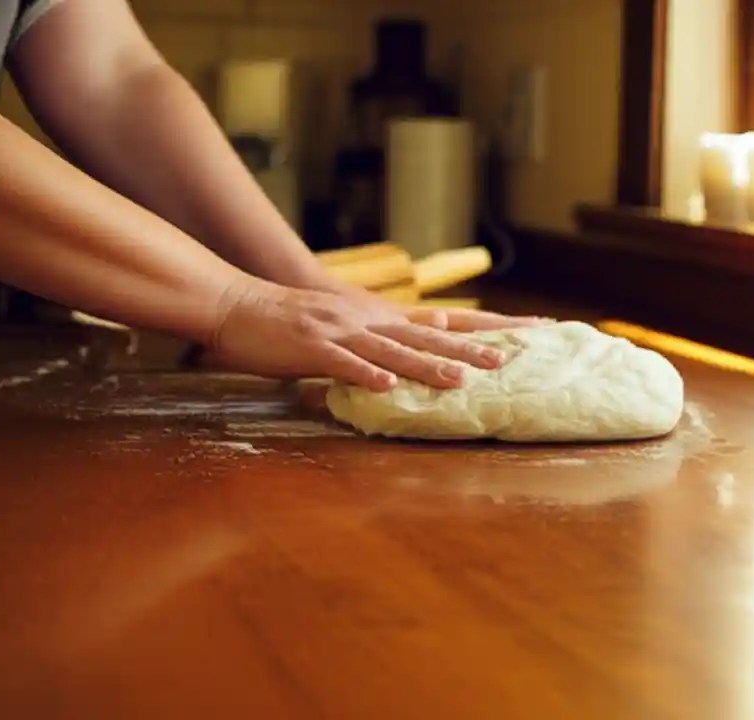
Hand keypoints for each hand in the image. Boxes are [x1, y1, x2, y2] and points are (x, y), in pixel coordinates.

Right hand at [208, 279, 511, 390]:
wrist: (238, 304)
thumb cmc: (289, 321)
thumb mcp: (343, 324)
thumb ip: (380, 336)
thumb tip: (417, 342)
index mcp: (376, 315)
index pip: (439, 322)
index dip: (478, 328)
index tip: (515, 330)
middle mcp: (366, 319)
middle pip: (424, 335)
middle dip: (465, 349)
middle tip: (504, 362)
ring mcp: (340, 332)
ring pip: (390, 350)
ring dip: (424, 365)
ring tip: (458, 379)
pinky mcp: (312, 347)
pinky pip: (342, 363)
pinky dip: (364, 374)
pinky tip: (386, 386)